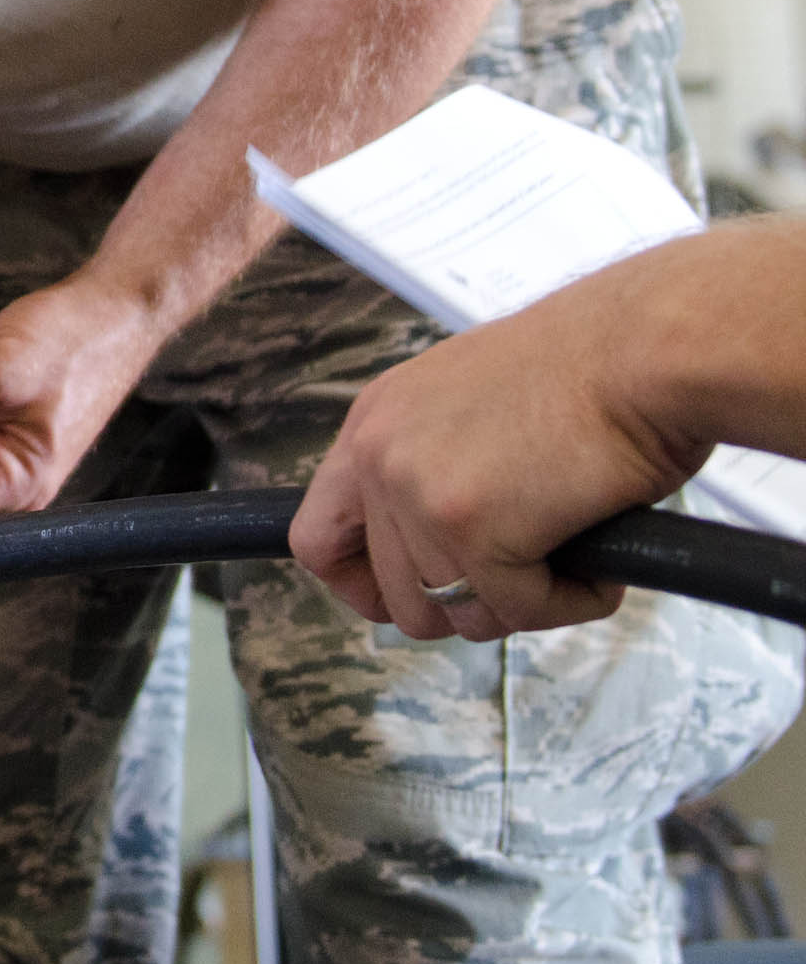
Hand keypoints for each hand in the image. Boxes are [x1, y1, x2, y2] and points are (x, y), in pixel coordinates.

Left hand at [291, 307, 703, 639]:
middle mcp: (380, 457)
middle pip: (396, 597)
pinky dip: (572, 601)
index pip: (316, 539)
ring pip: (457, 615)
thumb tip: (439, 556)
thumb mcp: (475, 406)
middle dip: (471, 605)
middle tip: (534, 572)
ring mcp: (418, 493)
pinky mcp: (472, 528)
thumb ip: (437, 467)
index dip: (365, 587)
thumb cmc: (592, 372)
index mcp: (373, 424)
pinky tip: (602, 563)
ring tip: (575, 554)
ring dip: (526, 602)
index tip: (419, 597)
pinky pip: (520, 611)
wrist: (647, 348)